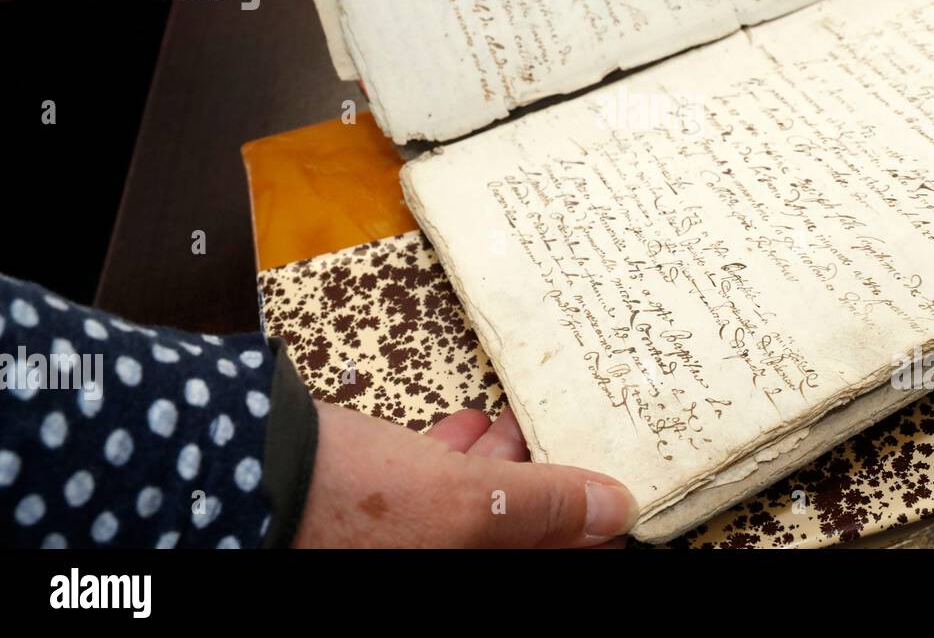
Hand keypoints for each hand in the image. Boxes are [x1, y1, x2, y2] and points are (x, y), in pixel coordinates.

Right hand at [294, 402, 638, 547]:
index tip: (614, 496)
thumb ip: (542, 506)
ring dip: (504, 468)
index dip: (588, 534)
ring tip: (518, 424)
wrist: (246, 469)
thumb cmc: (350, 500)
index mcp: (459, 581)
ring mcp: (403, 542)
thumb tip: (615, 509)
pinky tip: (465, 426)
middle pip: (516, 540)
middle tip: (569, 444)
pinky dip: (455, 461)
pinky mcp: (375, 512)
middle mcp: (435, 569)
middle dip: (547, 491)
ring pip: (475, 513)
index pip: (549, 565)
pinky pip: (433, 494)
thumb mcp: (463, 502)